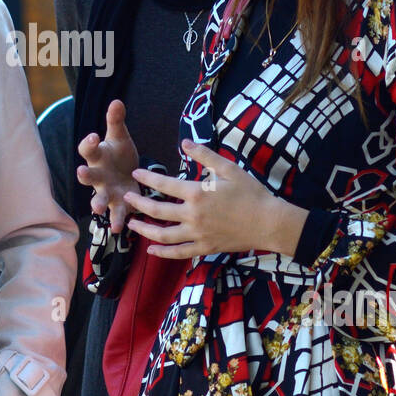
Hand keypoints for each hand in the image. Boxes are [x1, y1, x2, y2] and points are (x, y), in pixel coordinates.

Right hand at [76, 99, 140, 233]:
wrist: (127, 174)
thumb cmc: (119, 154)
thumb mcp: (119, 137)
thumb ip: (116, 121)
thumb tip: (117, 101)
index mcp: (97, 156)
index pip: (88, 148)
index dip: (89, 143)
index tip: (94, 136)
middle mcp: (97, 175)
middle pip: (88, 175)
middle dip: (85, 175)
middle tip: (81, 172)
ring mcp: (106, 191)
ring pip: (98, 198)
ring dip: (97, 203)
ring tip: (96, 208)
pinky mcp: (118, 204)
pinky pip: (115, 213)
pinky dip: (116, 220)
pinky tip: (118, 228)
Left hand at [123, 140, 307, 259]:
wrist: (269, 223)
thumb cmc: (252, 193)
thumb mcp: (229, 169)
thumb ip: (205, 155)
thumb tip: (185, 142)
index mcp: (197, 193)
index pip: (164, 184)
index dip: (147, 178)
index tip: (135, 174)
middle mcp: (193, 215)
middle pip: (157, 210)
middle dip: (138, 203)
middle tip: (125, 198)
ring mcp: (197, 234)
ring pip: (163, 235)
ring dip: (144, 230)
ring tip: (131, 224)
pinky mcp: (205, 248)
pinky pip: (179, 253)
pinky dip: (163, 253)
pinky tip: (151, 250)